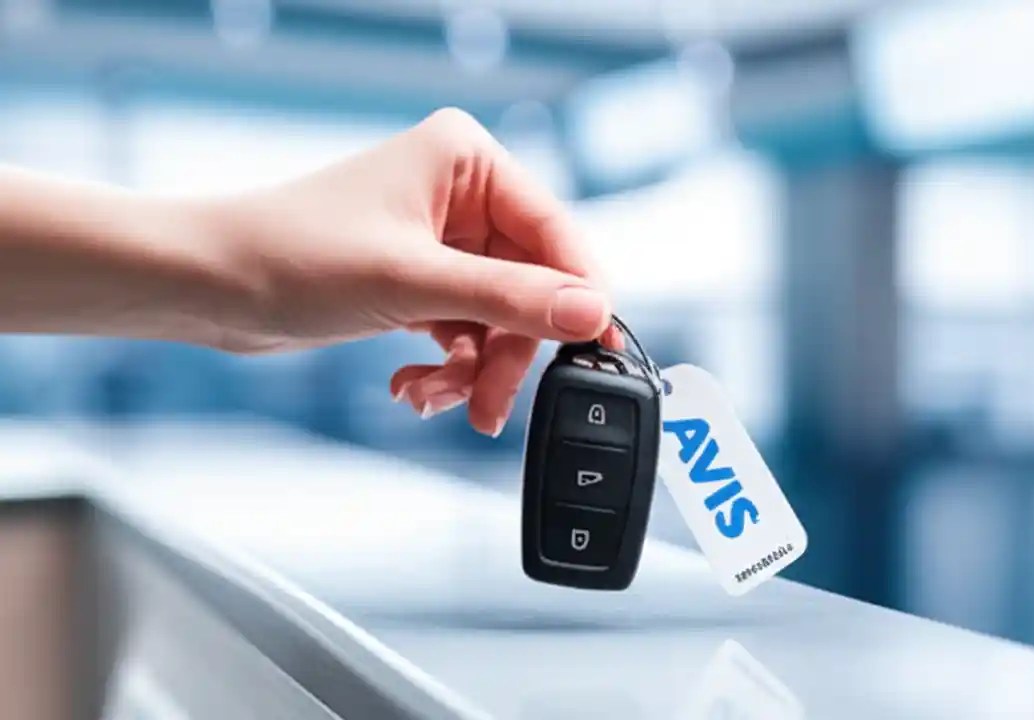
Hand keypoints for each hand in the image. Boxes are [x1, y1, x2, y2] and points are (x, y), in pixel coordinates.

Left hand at [210, 107, 620, 435]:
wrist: (208, 287)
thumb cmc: (289, 254)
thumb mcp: (414, 283)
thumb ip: (511, 299)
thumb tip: (592, 311)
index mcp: (466, 160)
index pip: (554, 231)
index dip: (575, 295)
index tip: (591, 350)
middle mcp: (460, 193)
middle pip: (531, 284)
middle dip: (509, 350)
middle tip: (492, 404)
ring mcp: (442, 240)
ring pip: (500, 317)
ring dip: (475, 368)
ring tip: (435, 397)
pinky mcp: (421, 280)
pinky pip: (466, 330)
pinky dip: (450, 366)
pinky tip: (415, 387)